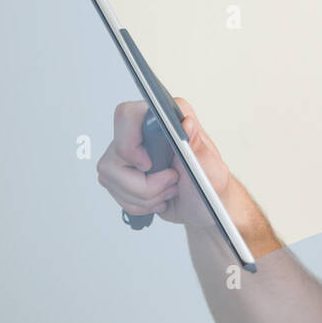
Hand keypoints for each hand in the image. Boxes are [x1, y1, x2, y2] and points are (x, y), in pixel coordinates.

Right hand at [96, 98, 231, 228]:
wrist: (202, 207)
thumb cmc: (210, 185)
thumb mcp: (211, 169)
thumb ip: (198, 148)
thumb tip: (186, 124)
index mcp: (168, 119)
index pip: (128, 115)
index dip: (131, 143)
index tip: (149, 165)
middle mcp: (144, 131)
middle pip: (117, 153)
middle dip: (143, 182)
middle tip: (171, 182)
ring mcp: (130, 152)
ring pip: (110, 176)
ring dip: (142, 196)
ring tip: (168, 191)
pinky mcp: (122, 172)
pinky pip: (114, 191)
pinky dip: (137, 203)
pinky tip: (157, 198)